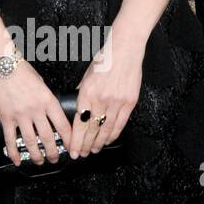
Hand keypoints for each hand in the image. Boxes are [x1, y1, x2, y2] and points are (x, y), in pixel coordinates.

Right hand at [0, 58, 73, 167]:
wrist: (2, 63)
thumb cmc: (22, 71)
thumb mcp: (42, 84)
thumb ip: (48, 101)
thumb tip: (53, 115)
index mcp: (48, 100)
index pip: (63, 125)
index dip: (69, 140)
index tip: (72, 148)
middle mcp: (36, 110)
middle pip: (48, 137)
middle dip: (54, 152)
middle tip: (55, 160)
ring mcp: (20, 115)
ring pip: (31, 142)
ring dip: (37, 155)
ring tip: (40, 162)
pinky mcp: (6, 117)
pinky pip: (10, 139)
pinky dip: (14, 152)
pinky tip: (17, 160)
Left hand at [68, 31, 142, 157]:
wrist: (125, 49)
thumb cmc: (105, 60)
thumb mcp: (86, 76)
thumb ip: (82, 93)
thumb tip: (79, 108)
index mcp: (87, 93)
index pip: (80, 123)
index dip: (76, 140)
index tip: (73, 150)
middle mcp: (101, 100)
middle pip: (92, 130)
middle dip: (85, 145)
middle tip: (82, 154)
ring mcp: (117, 102)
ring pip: (107, 130)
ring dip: (99, 143)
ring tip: (94, 150)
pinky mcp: (130, 102)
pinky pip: (121, 124)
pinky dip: (113, 134)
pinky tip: (108, 140)